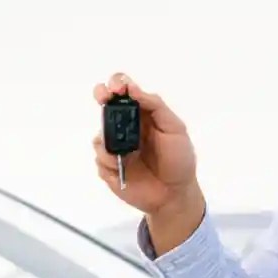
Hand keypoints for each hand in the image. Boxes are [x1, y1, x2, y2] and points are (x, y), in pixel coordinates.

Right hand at [92, 73, 204, 253]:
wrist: (175, 194)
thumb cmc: (179, 159)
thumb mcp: (175, 128)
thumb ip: (155, 106)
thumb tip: (133, 89)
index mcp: (141, 114)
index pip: (123, 90)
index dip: (117, 83)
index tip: (117, 88)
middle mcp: (125, 127)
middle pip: (104, 105)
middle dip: (101, 96)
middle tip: (104, 99)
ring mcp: (115, 148)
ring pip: (99, 136)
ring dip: (111, 143)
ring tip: (129, 156)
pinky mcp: (108, 168)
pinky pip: (99, 161)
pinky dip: (110, 163)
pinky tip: (125, 169)